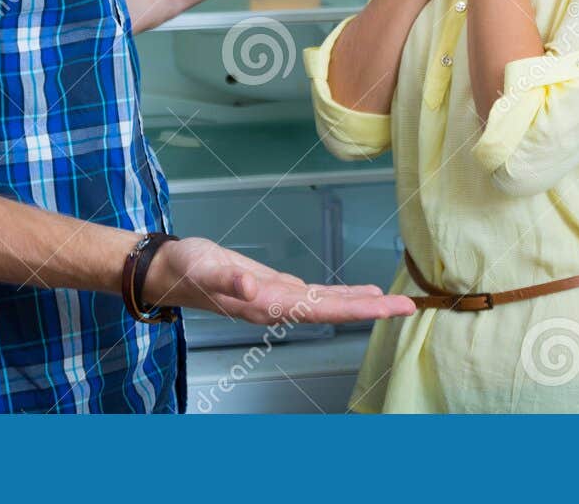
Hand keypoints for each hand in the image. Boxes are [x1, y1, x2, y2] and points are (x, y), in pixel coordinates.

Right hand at [145, 237, 414, 324]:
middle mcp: (280, 306)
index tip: (391, 307)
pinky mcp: (276, 288)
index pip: (325, 309)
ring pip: (329, 303)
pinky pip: (317, 294)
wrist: (170, 272)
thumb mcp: (206, 269)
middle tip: (409, 307)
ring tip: (392, 302)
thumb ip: (229, 280)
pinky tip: (358, 292)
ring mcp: (280, 300)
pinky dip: (342, 293)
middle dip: (373, 309)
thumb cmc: (187, 270)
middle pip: (335, 309)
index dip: (360, 308)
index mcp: (270, 303)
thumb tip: (253, 287)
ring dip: (362, 303)